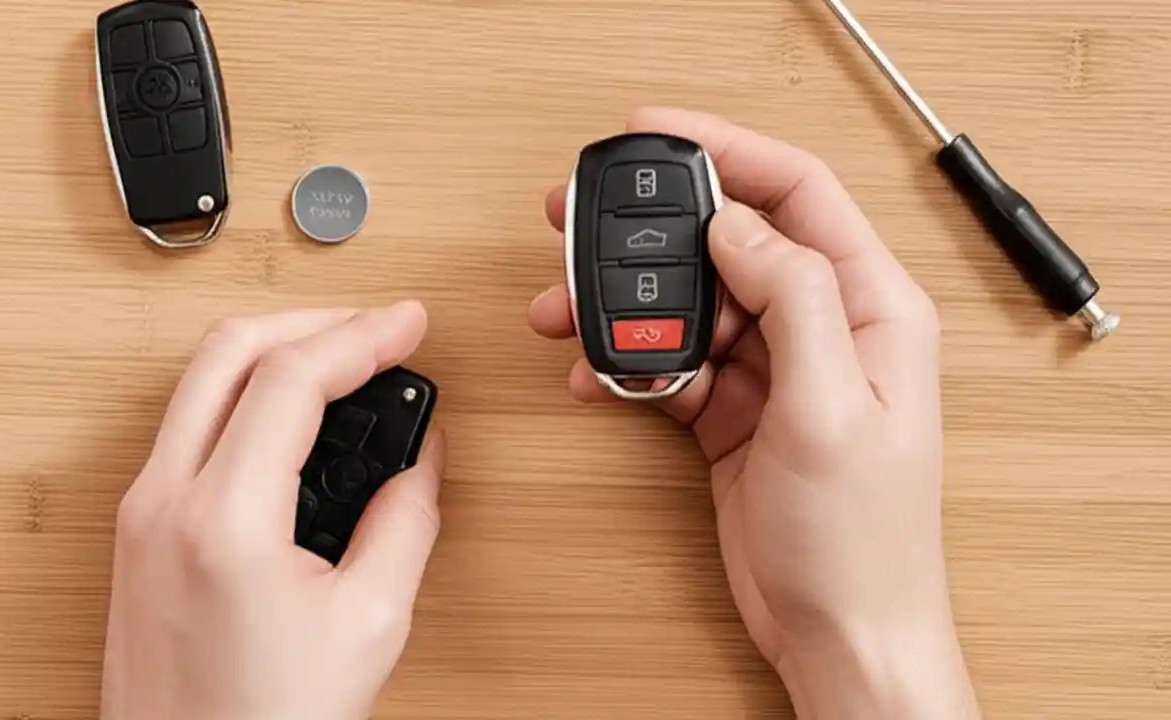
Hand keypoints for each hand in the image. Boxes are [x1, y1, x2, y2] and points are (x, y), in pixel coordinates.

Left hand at [100, 301, 444, 719]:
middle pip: (229, 351)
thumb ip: (408, 520)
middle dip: (313, 321)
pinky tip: (294, 414)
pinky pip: (189, 424)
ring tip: (343, 363)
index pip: (291, 378)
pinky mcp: (137, 530)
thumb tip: (420, 456)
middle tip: (374, 330)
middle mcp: (163, 502)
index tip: (407, 325)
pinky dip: (247, 395)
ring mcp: (140, 513)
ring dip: (276, 352)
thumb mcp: (371, 622)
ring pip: (200, 380)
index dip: (361, 336)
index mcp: (223, 521)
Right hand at [530, 109, 978, 718]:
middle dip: (655, 228)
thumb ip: (792, 302)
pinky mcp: (733, 412)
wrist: (840, 634)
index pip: (799, 195)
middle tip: (582, 217)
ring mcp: (774, 372)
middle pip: (730, 244)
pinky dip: (627, 366)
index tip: (659, 133)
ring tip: (564, 307)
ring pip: (690, 306)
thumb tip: (739, 226)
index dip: (730, 151)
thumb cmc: (863, 541)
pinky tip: (593, 376)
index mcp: (870, 310)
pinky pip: (670, 365)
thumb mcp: (833, 410)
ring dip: (626, 304)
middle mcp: (822, 329)